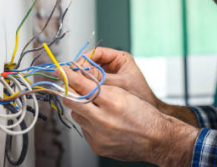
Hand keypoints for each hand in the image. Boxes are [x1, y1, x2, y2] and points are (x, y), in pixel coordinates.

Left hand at [61, 66, 198, 165]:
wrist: (156, 139)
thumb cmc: (144, 114)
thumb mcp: (124, 93)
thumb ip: (102, 87)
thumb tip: (81, 79)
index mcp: (112, 101)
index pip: (83, 85)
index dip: (69, 76)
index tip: (60, 70)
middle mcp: (103, 119)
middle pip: (74, 101)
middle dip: (67, 91)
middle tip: (64, 84)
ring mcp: (99, 135)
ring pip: (77, 115)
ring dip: (80, 107)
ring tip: (92, 105)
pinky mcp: (97, 146)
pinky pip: (84, 129)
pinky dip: (88, 122)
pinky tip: (99, 120)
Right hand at [80, 47, 159, 107]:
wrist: (146, 115)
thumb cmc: (141, 95)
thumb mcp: (120, 84)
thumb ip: (101, 78)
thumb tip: (81, 74)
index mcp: (120, 58)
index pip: (97, 52)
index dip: (84, 59)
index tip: (75, 67)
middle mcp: (113, 64)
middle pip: (91, 62)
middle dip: (81, 69)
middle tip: (72, 77)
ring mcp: (108, 75)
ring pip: (89, 73)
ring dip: (82, 79)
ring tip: (75, 85)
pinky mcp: (105, 85)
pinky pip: (91, 83)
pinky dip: (86, 86)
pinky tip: (81, 92)